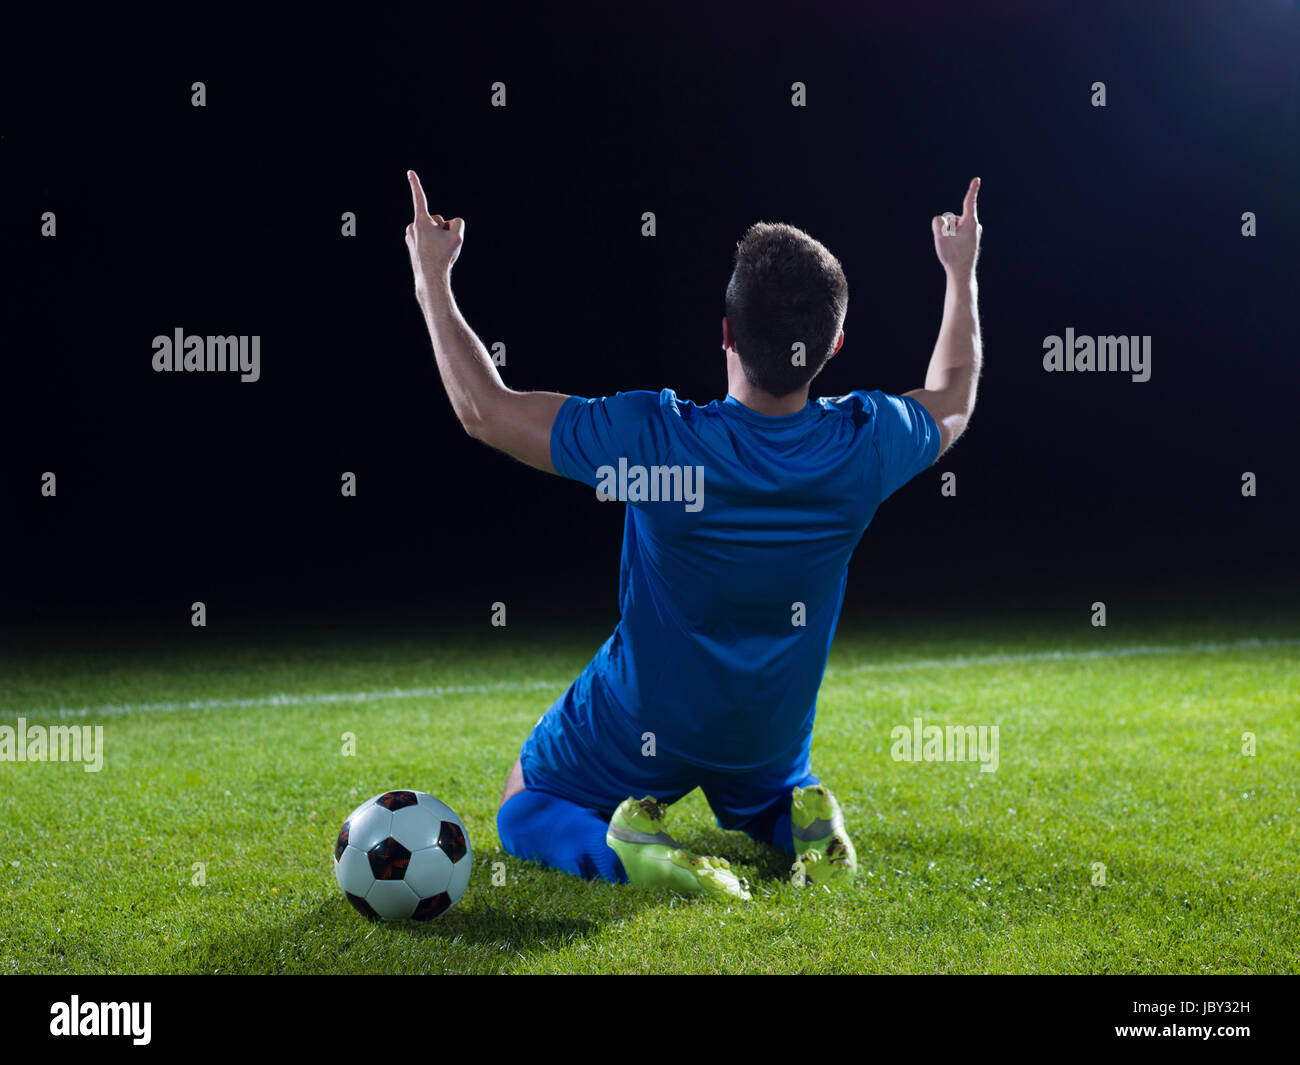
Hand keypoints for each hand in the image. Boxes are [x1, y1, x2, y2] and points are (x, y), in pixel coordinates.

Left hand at [405, 169, 463, 295]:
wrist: (430, 279)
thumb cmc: (443, 256)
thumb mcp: (458, 235)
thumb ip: (458, 222)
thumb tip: (450, 224)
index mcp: (421, 221)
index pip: (419, 198)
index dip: (415, 184)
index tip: (409, 172)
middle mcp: (413, 226)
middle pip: (438, 221)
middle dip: (444, 230)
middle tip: (443, 246)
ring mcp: (411, 236)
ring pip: (433, 231)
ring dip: (439, 238)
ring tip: (438, 252)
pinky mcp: (412, 245)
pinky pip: (428, 239)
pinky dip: (433, 244)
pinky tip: (434, 255)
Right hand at [932, 177, 980, 279]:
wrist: (961, 274)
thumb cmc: (952, 256)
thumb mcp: (940, 237)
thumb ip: (938, 223)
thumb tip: (939, 219)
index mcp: (970, 222)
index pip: (970, 202)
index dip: (972, 190)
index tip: (976, 180)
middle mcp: (974, 226)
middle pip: (953, 218)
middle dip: (947, 227)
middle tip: (950, 243)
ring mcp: (973, 233)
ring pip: (954, 226)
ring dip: (949, 234)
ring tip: (952, 248)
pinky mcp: (970, 239)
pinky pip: (956, 233)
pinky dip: (952, 238)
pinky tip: (955, 249)